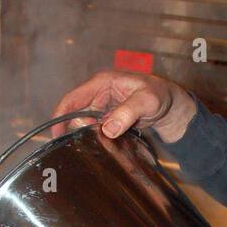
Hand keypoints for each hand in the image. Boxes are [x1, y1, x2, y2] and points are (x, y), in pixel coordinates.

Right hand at [52, 70, 196, 143]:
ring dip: (89, 134)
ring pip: (85, 123)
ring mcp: (103, 106)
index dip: (60, 115)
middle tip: (91, 141)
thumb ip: (128, 112)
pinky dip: (97, 136)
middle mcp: (98, 93)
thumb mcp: (147, 101)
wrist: (171, 106)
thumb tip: (108, 128)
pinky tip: (104, 144)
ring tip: (100, 143)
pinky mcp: (108, 117)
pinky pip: (96, 128)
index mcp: (102, 82)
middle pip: (76, 113)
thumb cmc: (160, 95)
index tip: (55, 133)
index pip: (73, 98)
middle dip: (78, 128)